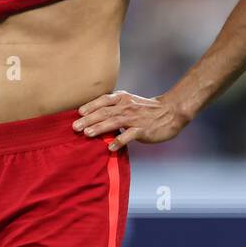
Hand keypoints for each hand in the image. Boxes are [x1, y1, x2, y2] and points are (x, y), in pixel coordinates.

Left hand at [72, 90, 189, 151]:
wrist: (171, 112)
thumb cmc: (145, 109)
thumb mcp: (128, 102)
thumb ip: (112, 107)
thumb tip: (91, 116)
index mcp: (122, 99)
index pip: (103, 100)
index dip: (90, 106)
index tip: (78, 113)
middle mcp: (126, 107)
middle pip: (105, 112)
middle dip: (89, 119)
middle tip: (75, 126)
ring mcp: (135, 118)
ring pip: (114, 122)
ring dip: (100, 128)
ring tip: (87, 134)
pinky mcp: (143, 129)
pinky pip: (129, 135)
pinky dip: (119, 141)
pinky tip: (110, 147)